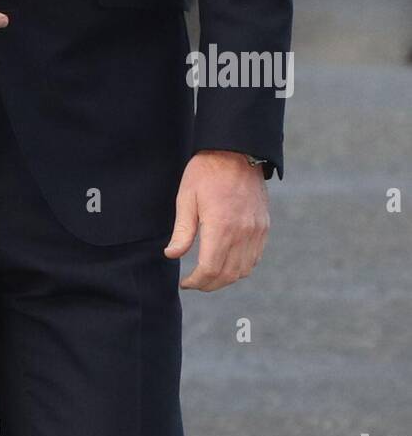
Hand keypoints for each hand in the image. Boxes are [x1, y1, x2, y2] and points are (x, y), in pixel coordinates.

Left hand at [164, 150, 269, 290]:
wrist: (237, 151)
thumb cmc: (206, 172)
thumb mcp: (186, 198)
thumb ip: (182, 231)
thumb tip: (172, 255)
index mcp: (221, 227)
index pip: (210, 269)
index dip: (196, 282)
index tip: (185, 282)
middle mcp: (242, 233)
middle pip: (228, 274)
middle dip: (209, 284)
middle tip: (195, 282)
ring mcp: (256, 231)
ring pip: (244, 270)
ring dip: (226, 278)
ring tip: (209, 275)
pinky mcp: (263, 226)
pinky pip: (255, 257)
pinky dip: (241, 267)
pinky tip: (227, 263)